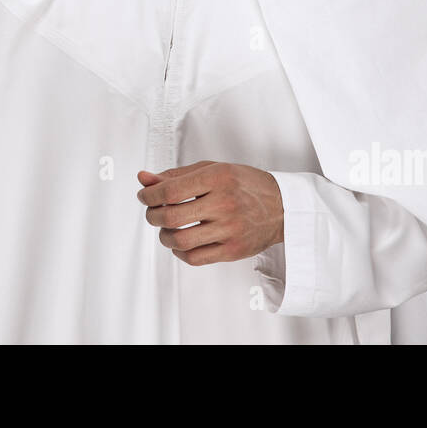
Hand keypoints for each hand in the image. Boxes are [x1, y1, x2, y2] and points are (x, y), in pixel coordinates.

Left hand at [136, 160, 283, 265]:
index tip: (145, 195)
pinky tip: (182, 242)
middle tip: (153, 212)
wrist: (282, 206)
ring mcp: (229, 229)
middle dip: (152, 216)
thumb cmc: (245, 185)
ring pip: (180, 241)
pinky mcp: (233, 250)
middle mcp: (224, 203)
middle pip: (171, 217)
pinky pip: (194, 258)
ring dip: (164, 236)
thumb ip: (176, 175)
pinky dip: (179, 252)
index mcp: (217, 178)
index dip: (149, 195)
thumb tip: (144, 178)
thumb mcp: (212, 169)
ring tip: (167, 228)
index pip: (170, 191)